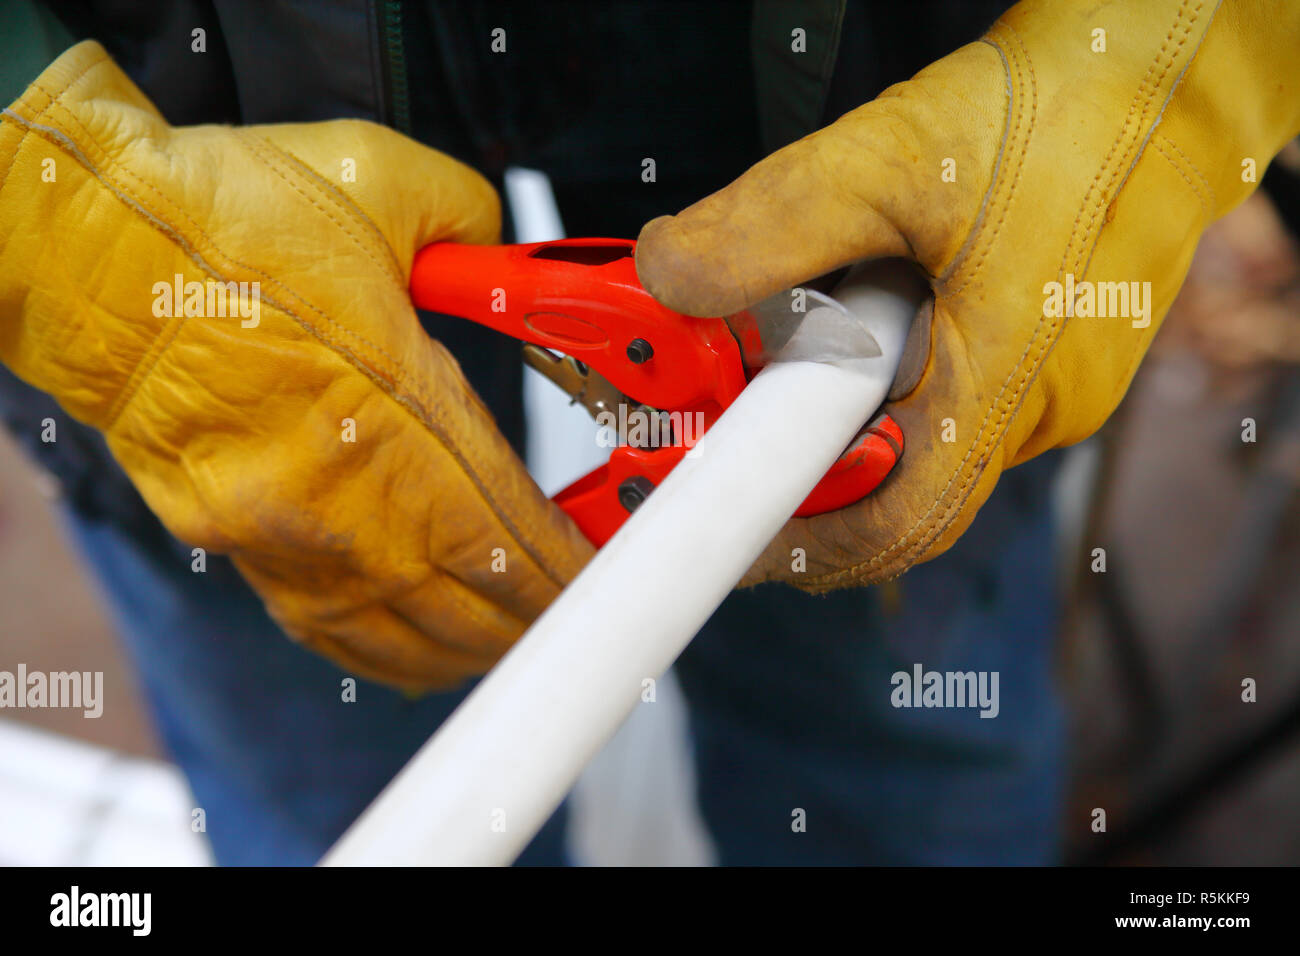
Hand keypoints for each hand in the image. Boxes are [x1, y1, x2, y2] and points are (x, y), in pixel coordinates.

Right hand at [0, 42, 592, 688]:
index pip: (508, 530)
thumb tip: (505, 259)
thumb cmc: (223, 223)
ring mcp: (286, 540)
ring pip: (407, 641)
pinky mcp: (241, 552)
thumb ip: (474, 226)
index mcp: (391, 407)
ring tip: (521, 629)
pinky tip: (428, 647)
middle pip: (469, 607)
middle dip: (539, 614)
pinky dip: (396, 653)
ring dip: (476, 645)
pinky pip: (333, 637)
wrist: (89, 258)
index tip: (605, 574)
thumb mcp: (380, 181)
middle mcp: (341, 499)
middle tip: (581, 600)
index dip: (569, 568)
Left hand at [636, 0, 1299, 590]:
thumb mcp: (890, 159)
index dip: (806, 546)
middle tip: (735, 428)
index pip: (897, 524)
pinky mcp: (1056, 348)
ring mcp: (1056, 382)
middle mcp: (1042, 407)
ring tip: (792, 350)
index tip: (734, 536)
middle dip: (812, 467)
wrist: (1180, 68)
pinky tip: (868, 306)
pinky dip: (896, 371)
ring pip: (929, 432)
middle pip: (902, 483)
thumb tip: (673, 274)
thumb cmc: (1072, 109)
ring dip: (851, 409)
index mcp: (1009, 387)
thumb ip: (770, 226)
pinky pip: (960, 388)